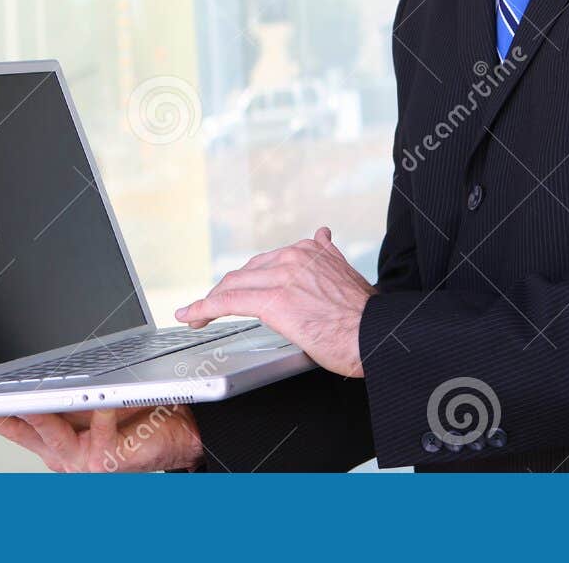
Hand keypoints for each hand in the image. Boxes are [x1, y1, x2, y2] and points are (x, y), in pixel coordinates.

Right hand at [0, 404, 201, 471]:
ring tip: (25, 392)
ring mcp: (84, 460)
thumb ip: (68, 394)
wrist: (183, 436)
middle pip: (22, 429)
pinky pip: (99, 424)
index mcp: (55, 443)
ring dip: (37, 408)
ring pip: (50, 429)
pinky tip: (99, 393)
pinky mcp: (109, 458)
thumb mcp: (94, 403)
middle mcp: (64, 456)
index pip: (13, 425)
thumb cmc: (141, 416)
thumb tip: (41, 367)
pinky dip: (98, 405)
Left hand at [174, 226, 376, 377]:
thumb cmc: (365, 316)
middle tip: (210, 306)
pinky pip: (228, 301)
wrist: (377, 334)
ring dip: (210, 300)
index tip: (236, 287)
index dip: (246, 277)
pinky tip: (191, 316)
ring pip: (233, 284)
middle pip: (245, 271)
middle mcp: (294, 257)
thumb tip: (322, 234)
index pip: (265, 262)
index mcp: (310, 250)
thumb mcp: (347, 273)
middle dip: (225, 289)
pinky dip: (203, 308)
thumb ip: (327, 256)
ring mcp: (282, 277)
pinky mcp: (272, 301)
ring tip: (196, 315)